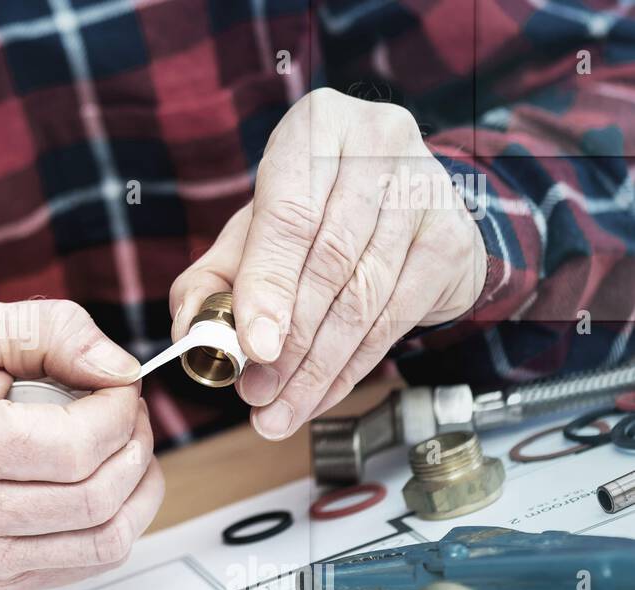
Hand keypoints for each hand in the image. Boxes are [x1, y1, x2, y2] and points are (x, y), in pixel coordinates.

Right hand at [0, 300, 162, 589]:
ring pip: (100, 543)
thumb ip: (51, 330)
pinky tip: (103, 487)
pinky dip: (112, 525)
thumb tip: (119, 369)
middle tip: (128, 413)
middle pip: (94, 498)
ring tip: (125, 450)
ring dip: (136, 492)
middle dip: (134, 446)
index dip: (119, 411)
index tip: (119, 386)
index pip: (74, 446)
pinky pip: (81, 566)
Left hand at [170, 87, 486, 440]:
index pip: (289, 215)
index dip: (269, 285)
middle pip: (329, 262)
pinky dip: (351, 368)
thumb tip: (190, 332)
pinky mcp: (451, 241)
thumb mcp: (251, 232)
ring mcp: (425, 191)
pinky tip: (319, 396)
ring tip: (278, 409)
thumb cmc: (313, 213)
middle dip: (289, 341)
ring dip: (317, 367)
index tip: (253, 345)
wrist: (404, 203)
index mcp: (316, 127)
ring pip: (364, 298)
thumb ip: (210, 278)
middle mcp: (379, 145)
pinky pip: (393, 319)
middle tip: (255, 392)